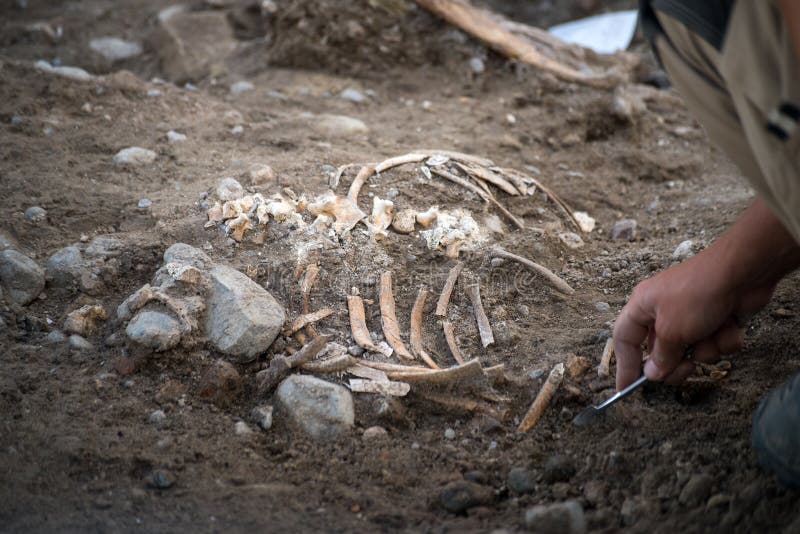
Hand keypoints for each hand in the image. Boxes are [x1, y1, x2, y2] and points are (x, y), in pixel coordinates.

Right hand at [613, 199, 799, 389]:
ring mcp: (690, 315)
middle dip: (677, 363)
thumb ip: (661, 357)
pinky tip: (730, 324)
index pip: (625, 340)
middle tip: (687, 369)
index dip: (624, 365)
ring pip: (692, 351)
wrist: (743, 272)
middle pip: (660, 352)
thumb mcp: (672, 331)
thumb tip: (652, 374)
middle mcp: (663, 311)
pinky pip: (715, 343)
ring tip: (713, 334)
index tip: (626, 389)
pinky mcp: (715, 318)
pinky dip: (724, 339)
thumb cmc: (698, 293)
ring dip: (706, 349)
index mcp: (642, 306)